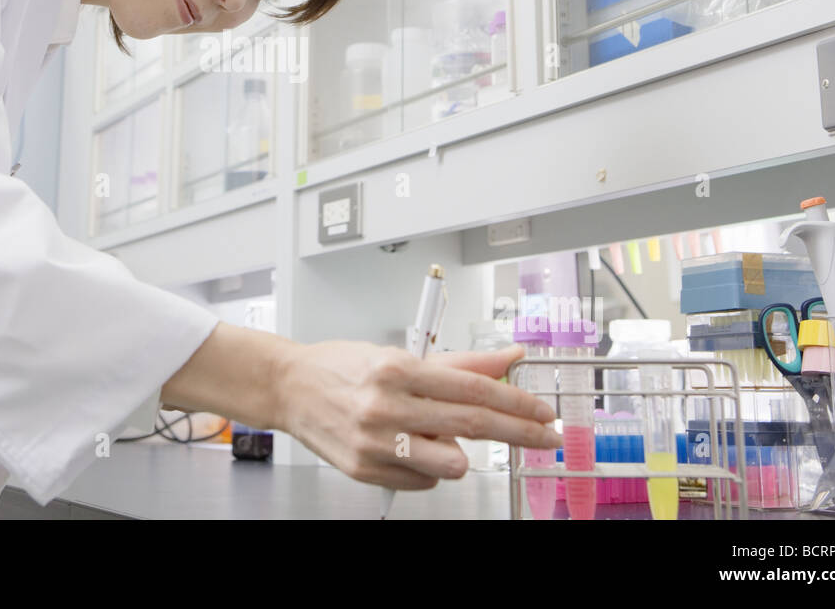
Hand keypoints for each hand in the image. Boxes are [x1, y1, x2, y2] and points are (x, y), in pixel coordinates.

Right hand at [275, 341, 560, 489]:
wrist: (290, 388)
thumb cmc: (342, 367)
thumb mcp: (399, 354)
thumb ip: (458, 362)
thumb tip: (506, 360)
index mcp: (397, 369)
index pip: (473, 388)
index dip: (516, 403)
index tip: (540, 412)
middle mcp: (386, 406)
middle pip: (472, 425)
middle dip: (519, 433)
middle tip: (544, 437)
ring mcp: (376, 442)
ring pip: (453, 462)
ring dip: (461, 452)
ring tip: (439, 434)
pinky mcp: (367, 470)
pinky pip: (424, 478)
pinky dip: (428, 465)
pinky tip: (410, 445)